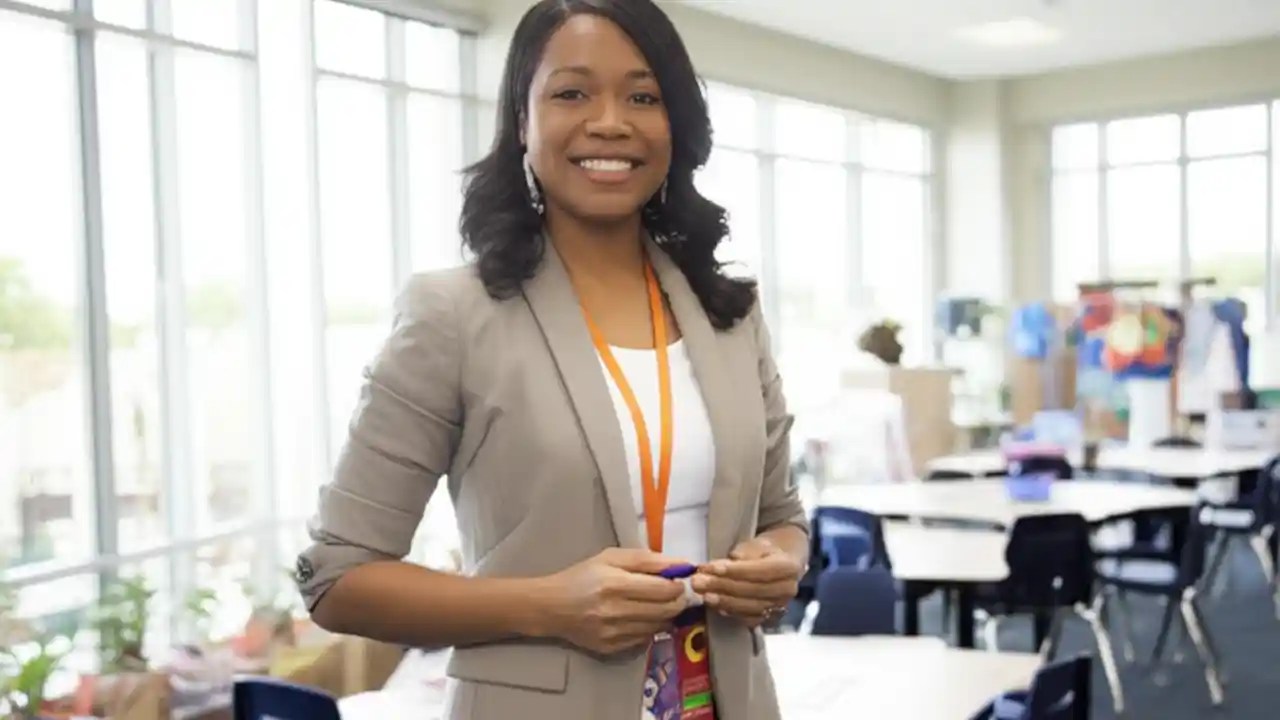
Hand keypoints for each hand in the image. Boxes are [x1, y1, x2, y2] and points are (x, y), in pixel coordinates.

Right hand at [539, 548, 690, 654]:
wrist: (551, 606)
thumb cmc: (583, 576)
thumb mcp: (611, 557)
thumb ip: (647, 559)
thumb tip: (681, 564)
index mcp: (615, 584)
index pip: (663, 590)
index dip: (678, 585)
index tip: (678, 580)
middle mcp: (616, 611)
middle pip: (666, 610)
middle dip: (677, 601)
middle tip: (674, 593)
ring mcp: (614, 633)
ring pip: (659, 627)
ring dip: (666, 615)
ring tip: (658, 604)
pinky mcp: (612, 648)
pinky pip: (645, 639)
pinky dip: (650, 627)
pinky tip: (641, 617)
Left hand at [693, 537, 803, 627]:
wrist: (784, 563)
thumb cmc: (767, 551)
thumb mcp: (758, 543)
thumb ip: (743, 553)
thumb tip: (723, 564)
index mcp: (789, 567)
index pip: (760, 571)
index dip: (735, 571)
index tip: (711, 568)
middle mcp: (787, 590)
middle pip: (752, 590)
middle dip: (723, 586)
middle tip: (699, 581)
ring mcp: (780, 607)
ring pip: (749, 607)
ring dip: (724, 601)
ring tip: (703, 595)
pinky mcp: (770, 618)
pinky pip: (749, 618)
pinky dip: (731, 612)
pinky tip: (716, 605)